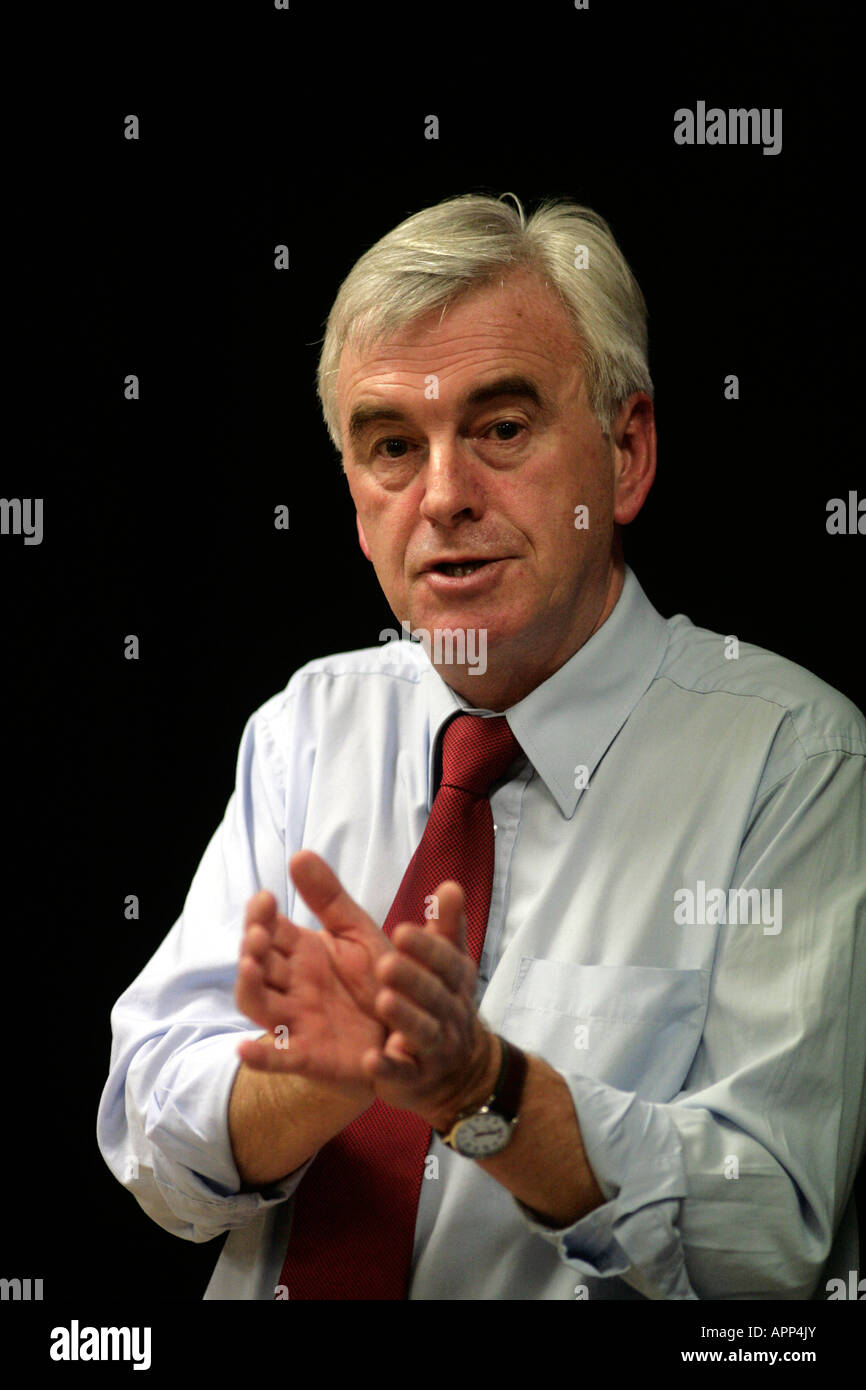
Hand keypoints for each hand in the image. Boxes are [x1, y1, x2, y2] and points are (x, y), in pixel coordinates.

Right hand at [235, 850, 389, 1087]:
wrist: (409, 1031)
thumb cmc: (377, 978)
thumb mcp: (357, 932)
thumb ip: (329, 897)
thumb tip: (299, 853)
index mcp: (302, 953)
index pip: (269, 930)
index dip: (261, 916)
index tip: (264, 898)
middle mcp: (292, 985)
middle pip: (258, 964)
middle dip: (252, 946)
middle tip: (258, 931)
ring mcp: (298, 1020)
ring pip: (259, 1004)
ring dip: (249, 986)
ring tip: (248, 965)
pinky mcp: (312, 1056)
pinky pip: (281, 1057)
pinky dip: (260, 1057)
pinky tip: (242, 1051)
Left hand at [363, 881, 499, 1128]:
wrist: (458, 1073)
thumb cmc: (440, 1001)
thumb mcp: (445, 963)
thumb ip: (442, 925)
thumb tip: (451, 883)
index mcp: (454, 979)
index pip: (446, 959)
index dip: (427, 946)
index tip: (402, 930)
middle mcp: (449, 1011)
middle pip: (434, 994)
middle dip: (413, 978)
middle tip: (386, 962)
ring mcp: (434, 1047)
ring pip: (422, 1031)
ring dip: (405, 1017)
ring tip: (383, 1001)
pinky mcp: (414, 1078)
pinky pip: (403, 1073)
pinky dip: (389, 1068)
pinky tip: (370, 1060)